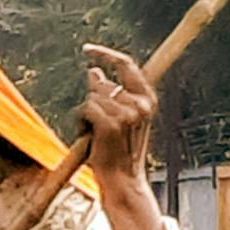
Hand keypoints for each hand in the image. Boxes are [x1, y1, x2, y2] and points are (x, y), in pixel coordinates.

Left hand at [78, 43, 157, 185]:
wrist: (122, 180)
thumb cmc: (118, 149)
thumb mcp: (119, 117)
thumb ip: (110, 93)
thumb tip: (92, 71)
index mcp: (148, 99)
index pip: (126, 65)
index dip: (105, 54)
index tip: (87, 49)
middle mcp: (141, 104)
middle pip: (103, 84)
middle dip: (93, 100)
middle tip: (98, 125)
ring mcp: (127, 114)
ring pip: (92, 97)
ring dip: (87, 114)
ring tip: (96, 133)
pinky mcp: (111, 124)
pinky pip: (86, 109)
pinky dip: (81, 122)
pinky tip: (90, 136)